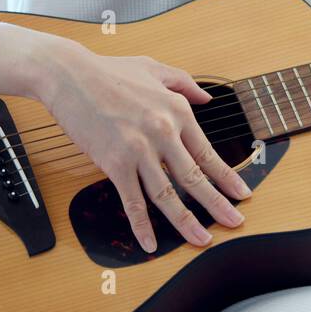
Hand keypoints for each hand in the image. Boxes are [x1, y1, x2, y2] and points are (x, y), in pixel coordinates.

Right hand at [33, 40, 251, 252]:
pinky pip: (131, 201)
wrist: (69, 75)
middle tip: (235, 221)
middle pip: (195, 178)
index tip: (242, 193)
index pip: (208, 153)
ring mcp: (138, 150)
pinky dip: (141, 225)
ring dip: (186, 222)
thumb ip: (185, 83)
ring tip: (202, 240)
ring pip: (167, 195)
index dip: (227, 177)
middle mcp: (163, 132)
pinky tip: (149, 243)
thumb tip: (207, 97)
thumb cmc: (109, 71)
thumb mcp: (155, 68)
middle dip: (218, 205)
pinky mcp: (113, 163)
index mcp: (177, 111)